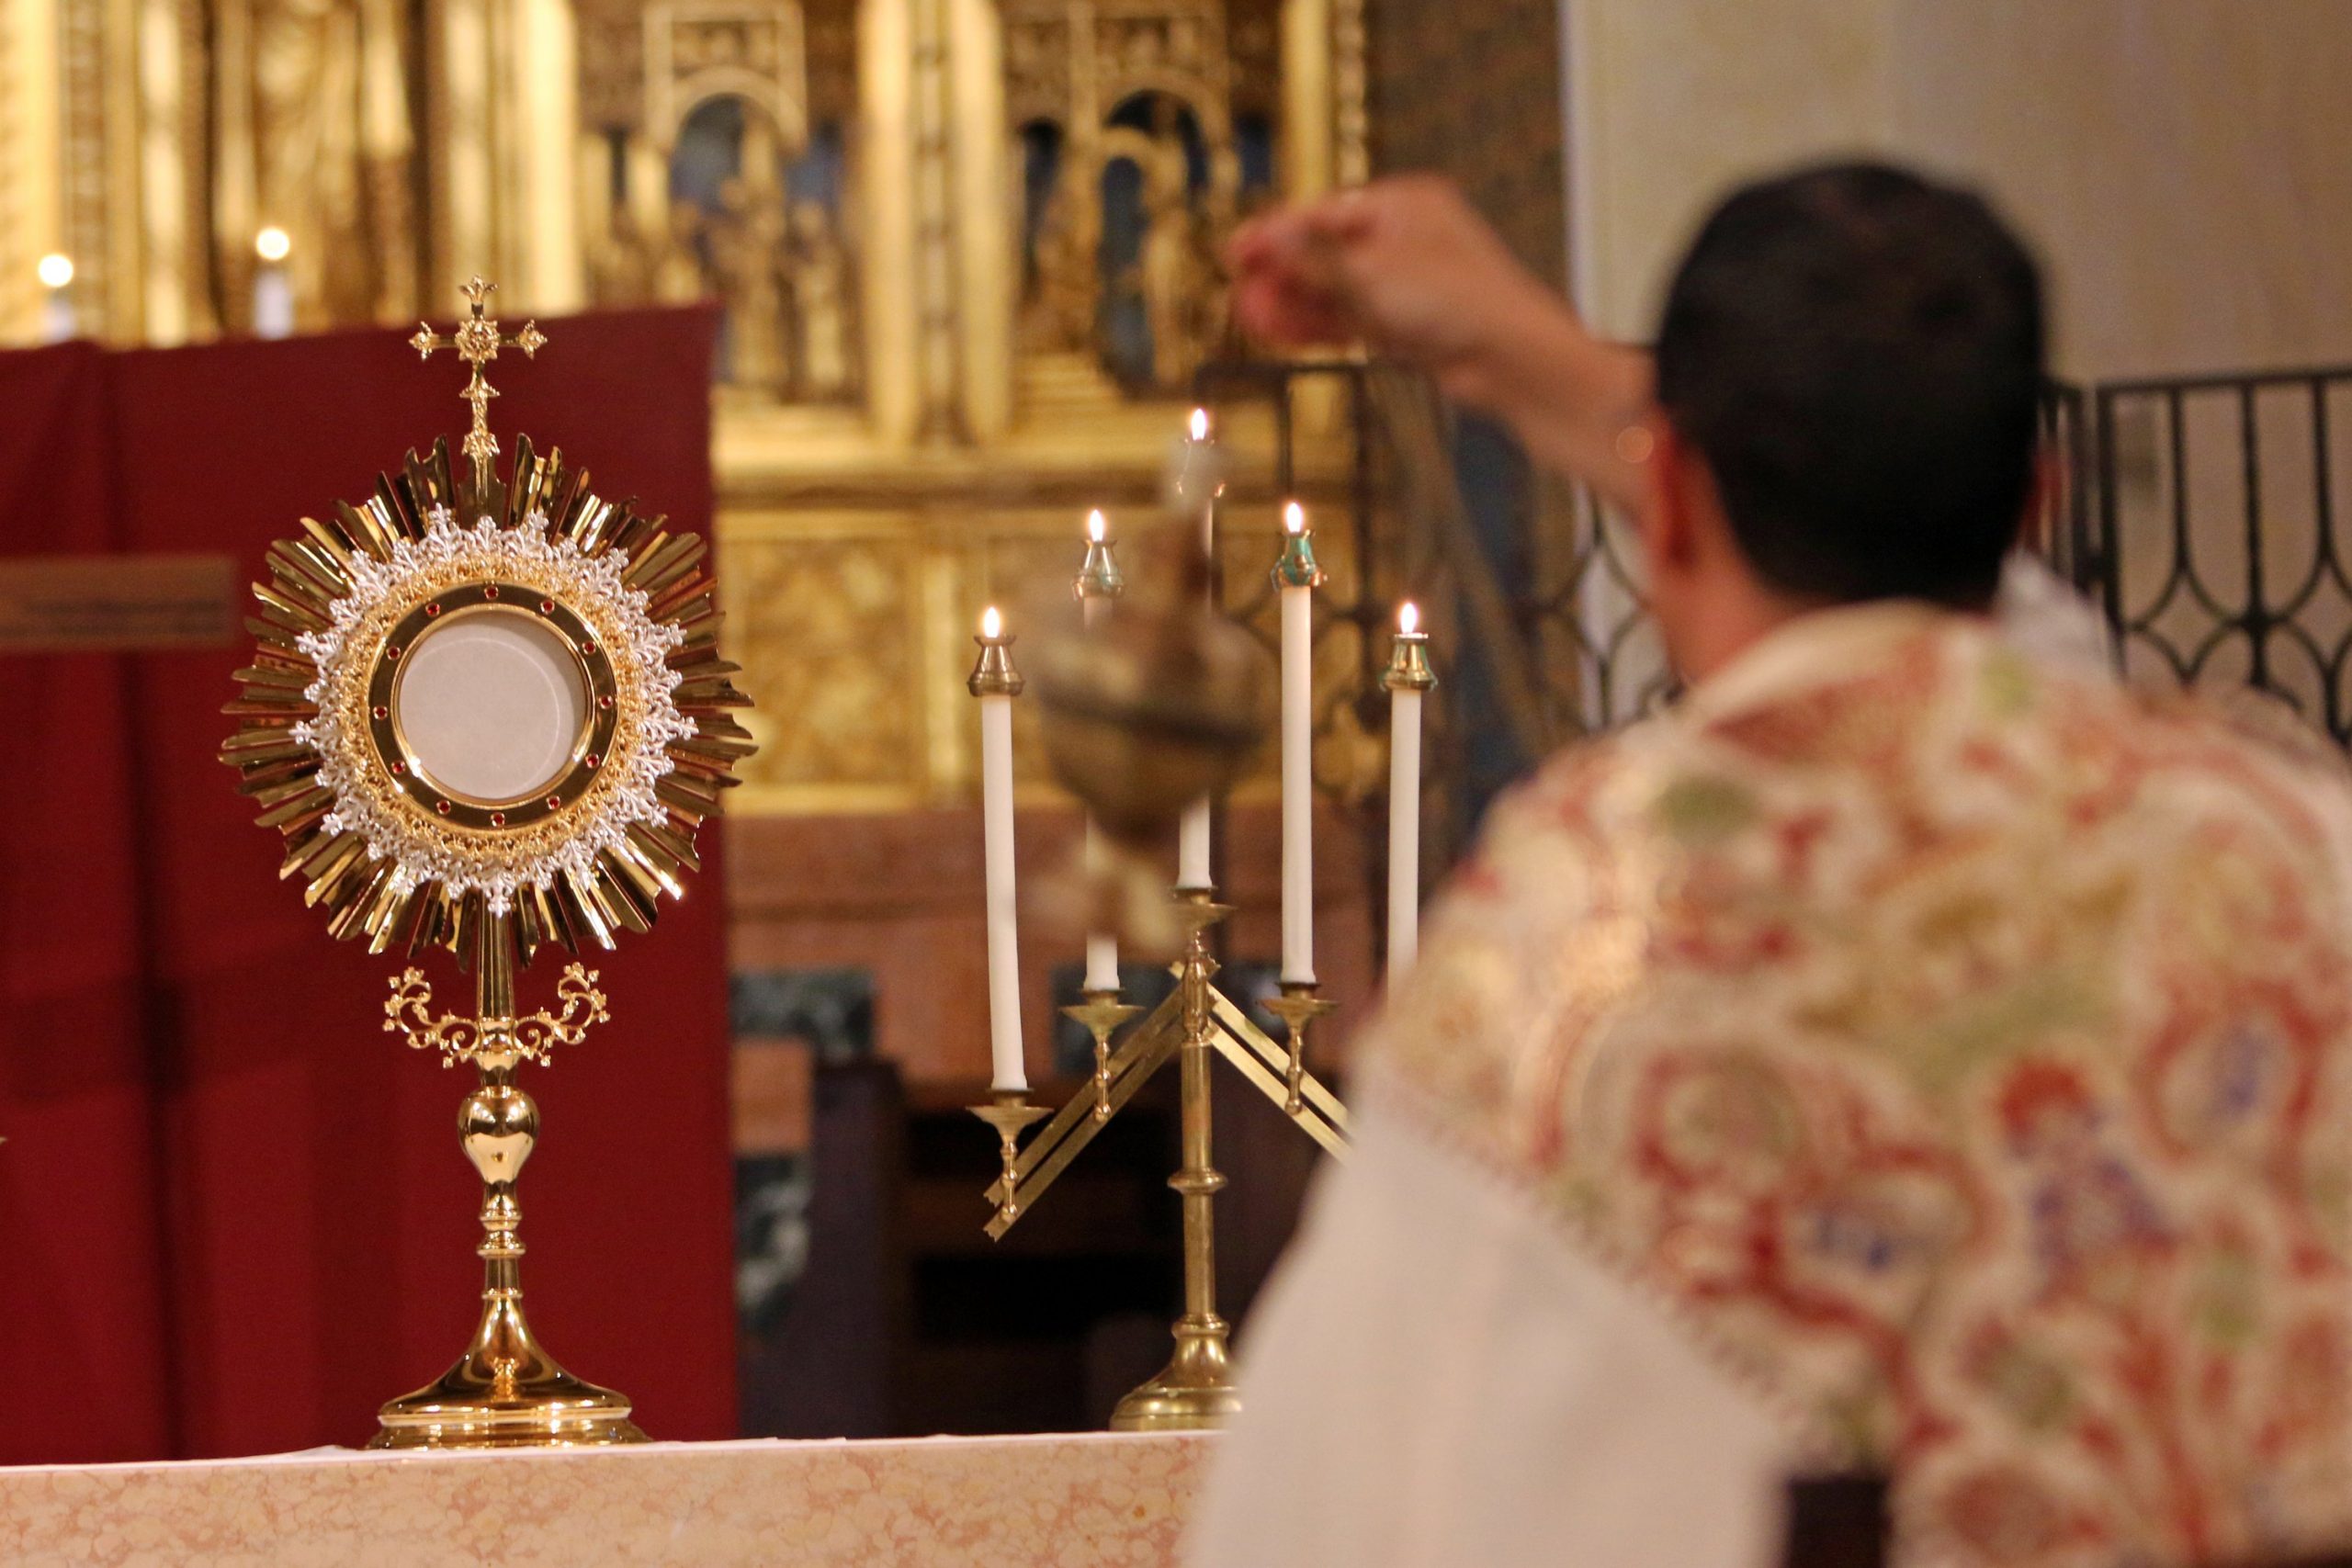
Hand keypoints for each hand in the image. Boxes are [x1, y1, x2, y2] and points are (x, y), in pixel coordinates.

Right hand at [1228, 177, 1653, 514]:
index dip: (1277, 234)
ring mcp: (1407, 284)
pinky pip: (1353, 319)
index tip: (1236, 251)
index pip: (1325, 213)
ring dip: (1296, 302)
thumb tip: (1266, 241)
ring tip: (1251, 316)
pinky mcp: (1409, 326)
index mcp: (1405, 203)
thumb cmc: (1457, 301)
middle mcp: (1406, 238)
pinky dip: (1319, 325)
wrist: (1512, 359)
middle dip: (1283, 273)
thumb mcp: (1373, 273)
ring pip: (1337, 290)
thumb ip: (1315, 260)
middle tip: (1239, 291)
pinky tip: (1282, 332)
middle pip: (1328, 252)